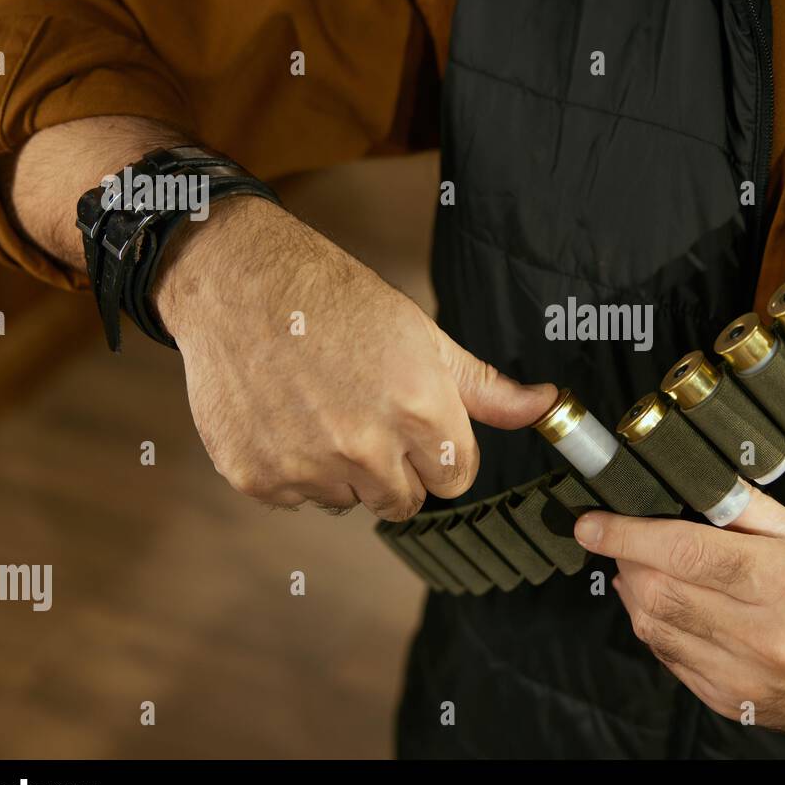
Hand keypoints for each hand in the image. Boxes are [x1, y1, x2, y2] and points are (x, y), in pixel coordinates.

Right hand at [153, 196, 555, 517]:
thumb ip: (485, 389)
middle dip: (396, 468)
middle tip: (366, 413)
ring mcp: (307, 467)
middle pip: (406, 502)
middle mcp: (365, 447)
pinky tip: (285, 418)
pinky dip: (294, 469)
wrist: (237, 283)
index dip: (440, 453)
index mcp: (418, 410)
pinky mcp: (258, 479)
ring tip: (321, 408)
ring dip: (343, 471)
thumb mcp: (423, 336)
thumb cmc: (337, 302)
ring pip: (350, 501)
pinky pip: (297, 499)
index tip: (417, 425)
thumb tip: (547, 407)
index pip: (456, 480)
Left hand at [573, 491, 784, 736]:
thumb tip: (700, 483)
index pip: (683, 552)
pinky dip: (656, 629)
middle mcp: (762, 635)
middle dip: (625, 559)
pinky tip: (665, 606)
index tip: (592, 524)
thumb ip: (753, 510)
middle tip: (621, 538)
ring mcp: (744, 676)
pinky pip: (672, 661)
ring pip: (655, 629)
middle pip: (658, 592)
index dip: (627, 534)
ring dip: (633, 593)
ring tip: (638, 567)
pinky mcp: (735, 703)